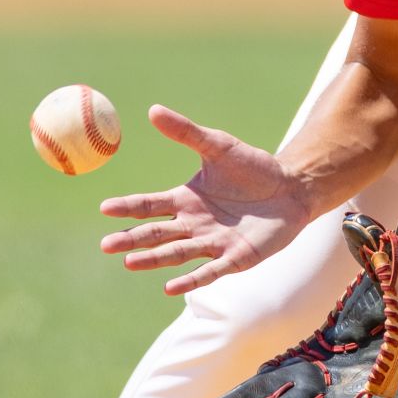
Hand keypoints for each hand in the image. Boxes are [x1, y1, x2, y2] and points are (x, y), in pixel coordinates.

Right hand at [98, 105, 311, 296]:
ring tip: (130, 263)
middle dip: (132, 239)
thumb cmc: (253, 168)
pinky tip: (170, 287)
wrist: (292, 188)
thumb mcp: (218, 146)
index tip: (104, 208)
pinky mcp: (235, 258)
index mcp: (185, 200)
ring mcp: (212, 243)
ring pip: (177, 253)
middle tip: (107, 246)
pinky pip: (209, 271)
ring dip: (154, 259)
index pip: (149, 205)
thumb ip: (187, 132)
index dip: (128, 207)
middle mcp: (194, 224)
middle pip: (157, 233)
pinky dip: (190, 280)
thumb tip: (153, 110)